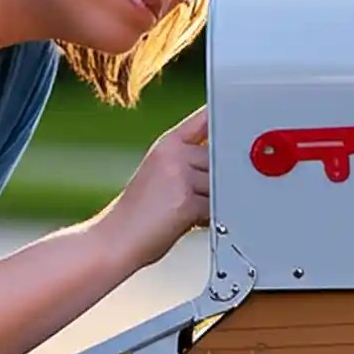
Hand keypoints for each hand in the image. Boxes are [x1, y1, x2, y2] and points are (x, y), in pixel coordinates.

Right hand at [91, 105, 209, 270]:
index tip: (238, 115)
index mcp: (168, 145)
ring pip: (220, 184)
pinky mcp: (186, 201)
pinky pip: (216, 206)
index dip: (223, 118)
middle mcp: (174, 155)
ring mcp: (180, 176)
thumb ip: (189, 162)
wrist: (115, 238)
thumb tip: (223, 163)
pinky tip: (190, 221)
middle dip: (215, 180)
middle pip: (221, 159)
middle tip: (191, 196)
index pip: (204, 121)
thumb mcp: (160, 173)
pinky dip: (210, 218)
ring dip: (212, 201)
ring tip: (186, 210)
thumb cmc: (139, 212)